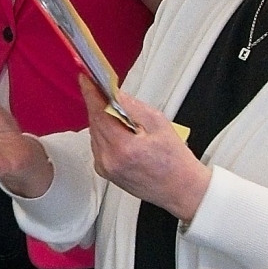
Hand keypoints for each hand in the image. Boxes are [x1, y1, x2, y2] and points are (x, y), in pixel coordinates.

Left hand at [81, 77, 210, 221]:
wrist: (180, 189)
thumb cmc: (175, 161)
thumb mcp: (159, 125)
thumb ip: (133, 107)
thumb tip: (115, 93)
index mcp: (124, 147)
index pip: (99, 113)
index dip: (91, 93)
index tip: (86, 79)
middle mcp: (109, 159)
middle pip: (94, 122)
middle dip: (99, 105)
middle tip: (103, 90)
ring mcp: (105, 167)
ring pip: (94, 133)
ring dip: (102, 120)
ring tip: (119, 114)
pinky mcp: (104, 171)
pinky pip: (98, 145)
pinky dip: (105, 134)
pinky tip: (119, 132)